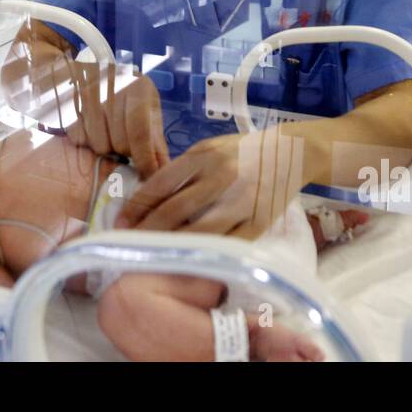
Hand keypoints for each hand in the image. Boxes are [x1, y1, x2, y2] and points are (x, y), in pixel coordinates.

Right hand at [1, 27, 168, 177]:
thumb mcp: (148, 111)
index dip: (144, 158)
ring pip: (99, 145)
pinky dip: (86, 142)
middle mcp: (113, 86)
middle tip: (124, 144)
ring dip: (105, 149)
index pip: (140, 132)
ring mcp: (87, 93)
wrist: (91, 71)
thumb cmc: (128, 97)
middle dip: (124, 152)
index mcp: (139, 87)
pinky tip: (91, 129)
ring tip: (108, 133)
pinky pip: (79, 140)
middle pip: (119, 143)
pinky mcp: (68, 103)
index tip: (147, 175)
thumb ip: (156, 142)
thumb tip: (165, 170)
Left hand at [115, 129, 305, 238]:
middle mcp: (221, 178)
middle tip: (128, 244)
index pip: (160, 184)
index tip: (120, 223)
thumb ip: (183, 169)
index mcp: (204, 157)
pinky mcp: (259, 223)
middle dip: (146, 230)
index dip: (136, 206)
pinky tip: (189, 263)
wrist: (290, 153)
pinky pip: (227, 245)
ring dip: (172, 246)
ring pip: (199, 232)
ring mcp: (241, 202)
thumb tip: (149, 194)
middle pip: (174, 210)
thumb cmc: (242, 151)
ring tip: (152, 256)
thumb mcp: (209, 148)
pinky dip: (206, 255)